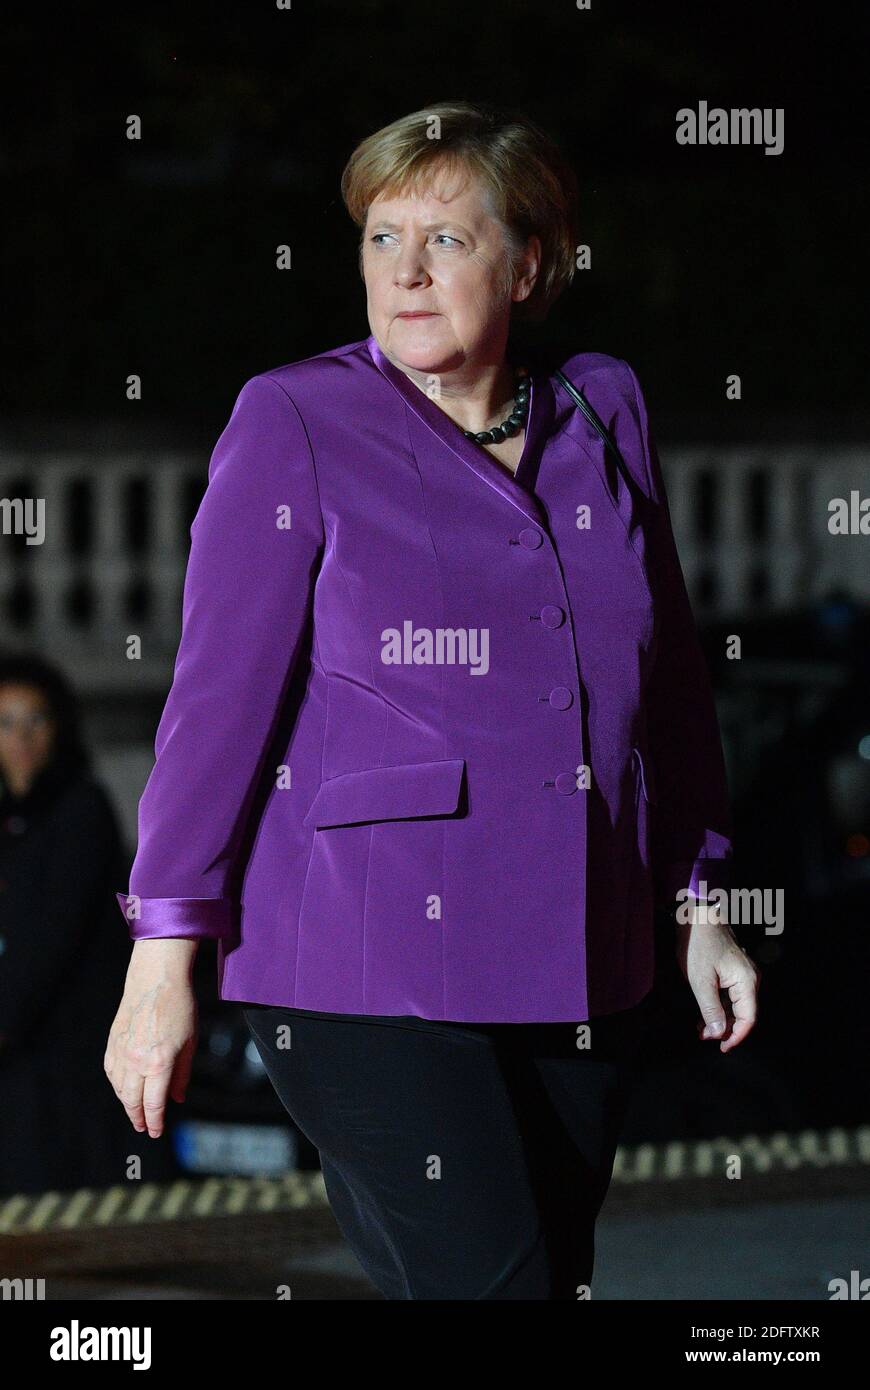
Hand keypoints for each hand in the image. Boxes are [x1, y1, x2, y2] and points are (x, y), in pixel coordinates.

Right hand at [104, 939, 198, 1137]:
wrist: (156, 980)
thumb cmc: (178, 1007)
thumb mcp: (190, 1043)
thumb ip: (182, 1074)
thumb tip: (178, 1098)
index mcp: (159, 1063)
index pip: (154, 1104)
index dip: (155, 1122)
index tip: (155, 1132)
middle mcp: (137, 1061)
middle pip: (132, 1100)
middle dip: (138, 1117)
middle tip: (143, 1127)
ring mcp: (122, 1052)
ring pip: (119, 1088)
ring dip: (126, 1103)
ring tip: (134, 1111)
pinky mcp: (112, 1042)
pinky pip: (111, 1072)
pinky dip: (116, 1085)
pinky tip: (122, 1088)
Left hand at [675, 908, 759, 1051]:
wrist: (697, 914)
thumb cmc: (698, 944)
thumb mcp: (700, 980)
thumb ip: (710, 1008)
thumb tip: (718, 1033)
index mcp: (747, 981)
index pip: (749, 1018)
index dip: (736, 1036)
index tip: (721, 1048)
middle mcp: (750, 979)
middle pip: (743, 1013)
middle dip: (725, 1028)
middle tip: (702, 1035)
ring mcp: (743, 974)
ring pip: (736, 1006)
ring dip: (720, 1018)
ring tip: (699, 1027)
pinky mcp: (734, 971)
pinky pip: (731, 995)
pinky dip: (719, 1006)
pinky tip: (704, 1013)